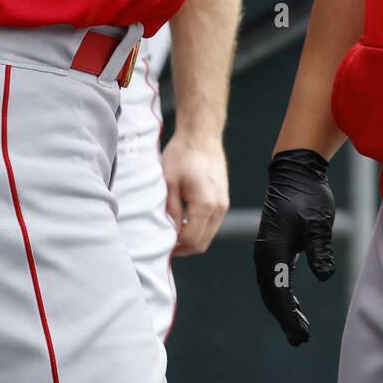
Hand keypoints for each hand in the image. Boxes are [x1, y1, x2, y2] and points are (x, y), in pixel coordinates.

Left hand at [162, 132, 229, 256]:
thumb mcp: (169, 183)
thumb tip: (169, 234)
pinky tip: (182, 221)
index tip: (159, 245)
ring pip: (207, 235)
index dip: (174, 247)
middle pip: (202, 243)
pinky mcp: (223, 199)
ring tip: (171, 232)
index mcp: (206, 205)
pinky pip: (211, 224)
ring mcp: (223, 203)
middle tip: (163, 244)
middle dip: (182, 248)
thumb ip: (171, 211)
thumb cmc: (183, 154)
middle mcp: (219, 207)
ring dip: (190, 238)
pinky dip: (198, 228)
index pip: (191, 240)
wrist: (201, 134)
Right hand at [253, 148, 335, 344]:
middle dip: (284, 318)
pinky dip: (282, 294)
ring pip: (270, 287)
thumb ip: (320, 248)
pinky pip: (274, 277)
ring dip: (283, 308)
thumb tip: (324, 276)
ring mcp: (267, 249)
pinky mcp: (274, 246)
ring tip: (299, 329)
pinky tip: (294, 305)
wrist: (295, 171)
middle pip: (270, 294)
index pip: (278, 291)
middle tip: (300, 339)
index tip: (300, 334)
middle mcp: (265, 252)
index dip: (288, 315)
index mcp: (273, 249)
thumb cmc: (307, 194)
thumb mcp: (318, 221)